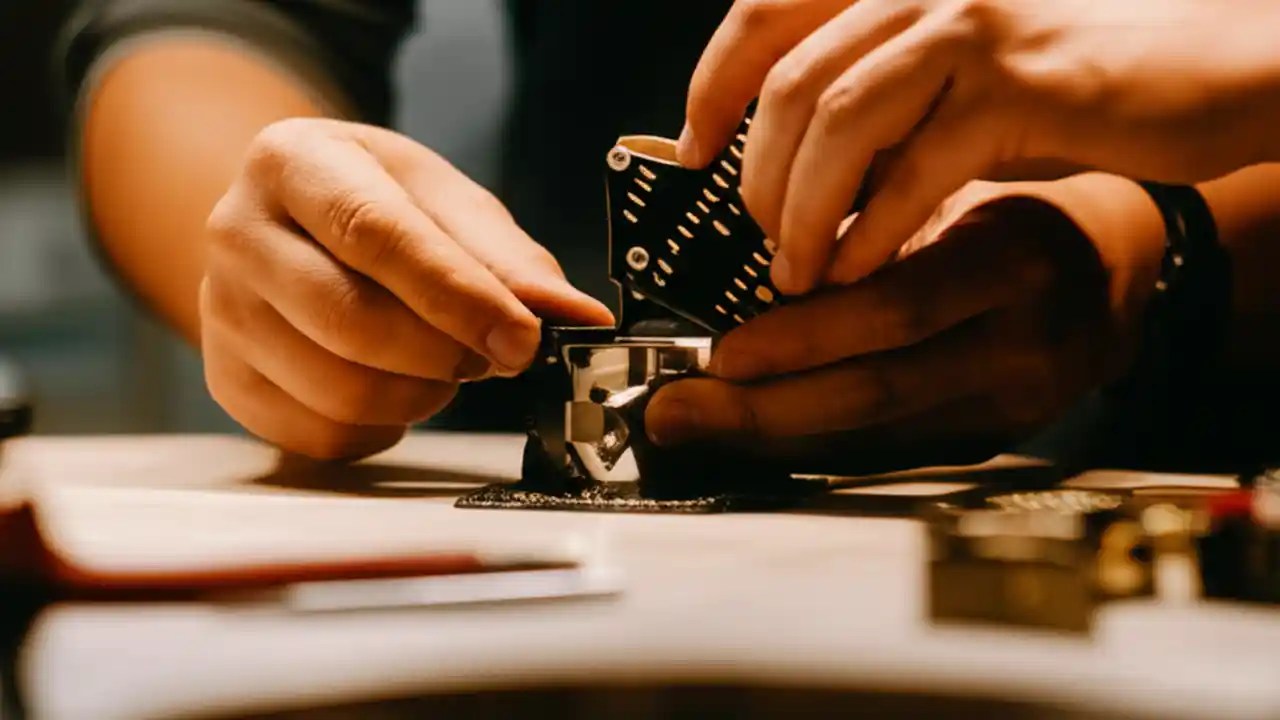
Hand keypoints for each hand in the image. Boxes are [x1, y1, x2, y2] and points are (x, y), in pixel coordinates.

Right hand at [201, 119, 612, 459]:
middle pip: (352, 323)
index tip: (523, 337)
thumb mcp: (446, 203)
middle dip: (448, 352)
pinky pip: (326, 435)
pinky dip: (385, 426)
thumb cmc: (378, 205)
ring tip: (443, 361)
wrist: (296, 225)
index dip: (458, 295)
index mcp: (292, 162)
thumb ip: (508, 260)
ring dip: (424, 394)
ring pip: (343, 392)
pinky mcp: (228, 380)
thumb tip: (572, 318)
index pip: (374, 235)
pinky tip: (395, 385)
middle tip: (493, 350)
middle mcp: (236, 233)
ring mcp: (221, 312)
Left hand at [644, 184, 1160, 473]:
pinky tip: (759, 438)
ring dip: (774, 437)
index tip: (721, 353)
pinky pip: (888, 455)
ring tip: (700, 428)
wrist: (1118, 274)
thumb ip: (876, 241)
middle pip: (875, 396)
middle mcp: (1022, 348)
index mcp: (1014, 266)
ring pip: (875, 439)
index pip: (894, 312)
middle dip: (761, 411)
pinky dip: (815, 447)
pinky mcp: (993, 445)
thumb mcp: (961, 198)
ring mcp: (1012, 410)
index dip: (801, 337)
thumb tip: (757, 280)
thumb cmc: (1020, 219)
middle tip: (676, 413)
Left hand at [682, 0, 1279, 291]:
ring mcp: (972, 25)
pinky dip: (870, 230)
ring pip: (838, 121)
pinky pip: (912, 169)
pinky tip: (857, 269)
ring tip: (795, 270)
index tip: (692, 148)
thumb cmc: (1065, 78)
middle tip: (759, 238)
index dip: (713, 84)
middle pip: (791, 81)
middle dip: (757, 176)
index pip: (765, 12)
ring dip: (801, 210)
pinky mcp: (1020, 86)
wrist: (1200, 68)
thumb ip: (870, 98)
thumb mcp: (949, 74)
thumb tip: (783, 164)